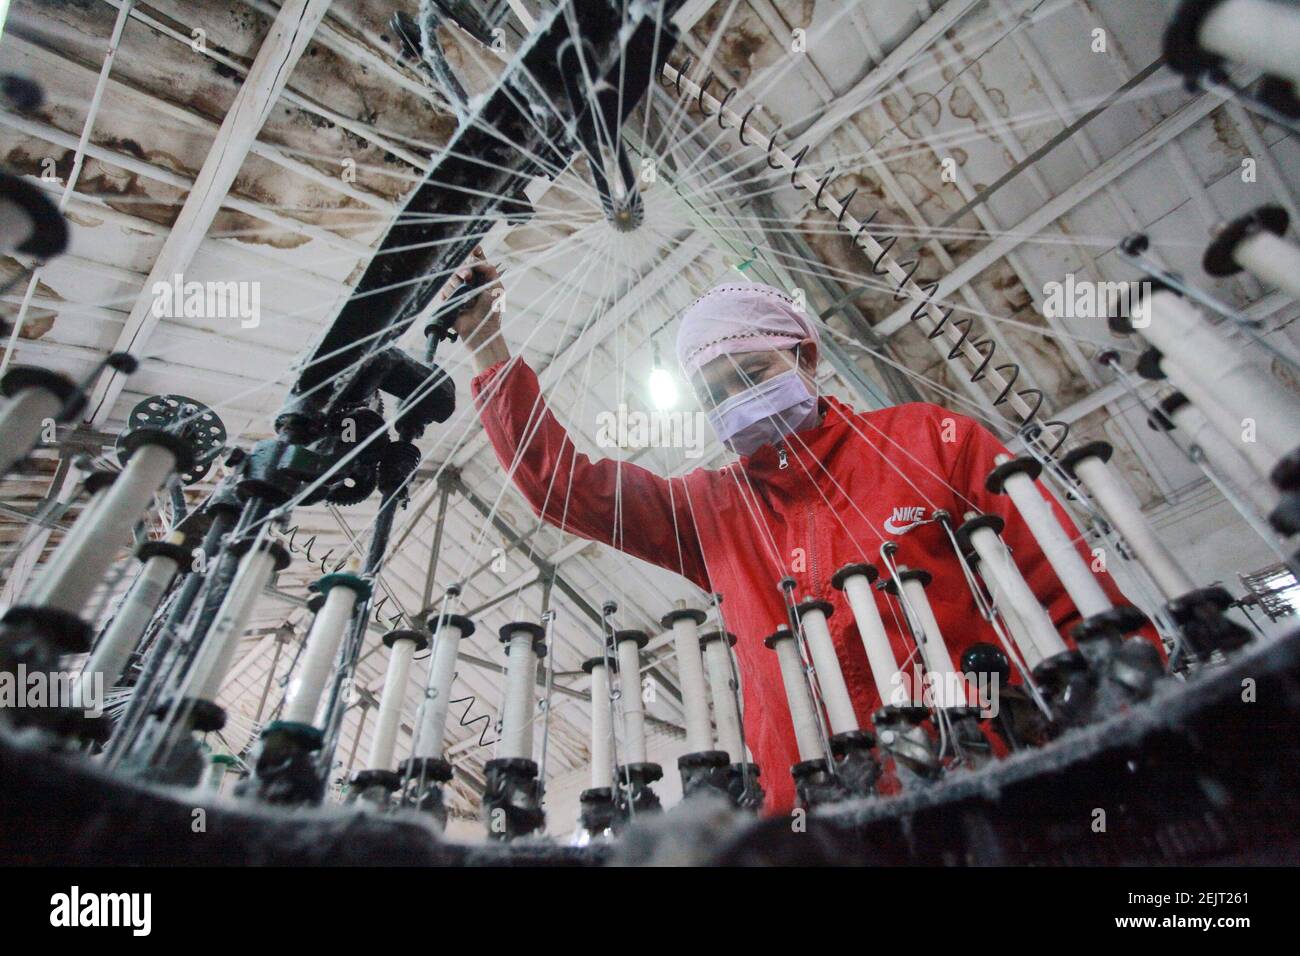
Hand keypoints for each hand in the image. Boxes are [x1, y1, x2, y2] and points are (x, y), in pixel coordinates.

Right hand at [439, 247, 509, 371]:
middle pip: (460, 266)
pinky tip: (460, 304)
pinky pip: (445, 290)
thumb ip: (489, 270)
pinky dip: (451, 295)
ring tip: (467, 299)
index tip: (475, 249)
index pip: (475, 260)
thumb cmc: (491, 311)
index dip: (474, 252)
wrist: (480, 329)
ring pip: (451, 278)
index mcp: (481, 278)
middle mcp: (469, 282)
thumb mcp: (497, 288)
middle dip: (463, 270)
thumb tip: (477, 259)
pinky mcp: (448, 299)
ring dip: (458, 286)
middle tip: (467, 277)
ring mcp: (458, 290)